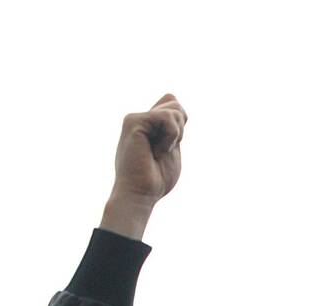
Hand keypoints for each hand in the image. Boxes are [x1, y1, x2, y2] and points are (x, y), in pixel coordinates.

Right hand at [100, 94, 186, 237]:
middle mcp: (140, 119)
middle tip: (165, 151)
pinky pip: (166, 117)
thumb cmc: (155, 180)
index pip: (172, 104)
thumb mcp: (171, 150)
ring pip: (173, 108)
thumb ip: (174, 130)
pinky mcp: (133, 121)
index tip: (170, 147)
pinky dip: (169, 137)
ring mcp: (135, 119)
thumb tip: (177, 105)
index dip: (180, 123)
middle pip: (174, 103)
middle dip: (179, 129)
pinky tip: (156, 151)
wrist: (140, 195)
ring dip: (175, 136)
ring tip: (159, 152)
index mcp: (148, 126)